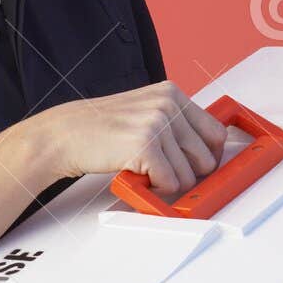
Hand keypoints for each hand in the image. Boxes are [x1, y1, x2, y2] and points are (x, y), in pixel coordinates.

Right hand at [38, 81, 228, 194]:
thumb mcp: (144, 112)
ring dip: (167, 182)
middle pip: (207, 158)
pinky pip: (170, 184)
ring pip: (188, 176)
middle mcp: (168, 104)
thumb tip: (209, 152)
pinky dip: (155, 189)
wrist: (65, 135)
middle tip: (163, 171)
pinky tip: (137, 175)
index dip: (208, 156)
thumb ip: (175, 124)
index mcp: (171, 93)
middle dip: (188, 173)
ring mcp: (157, 123)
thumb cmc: (101, 128)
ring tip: (144, 169)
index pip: (216, 132)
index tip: (197, 166)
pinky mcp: (146, 145)